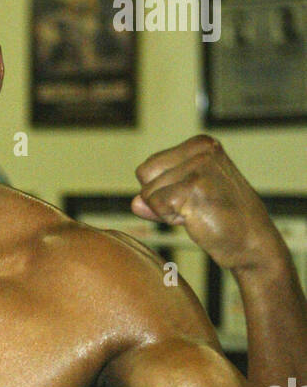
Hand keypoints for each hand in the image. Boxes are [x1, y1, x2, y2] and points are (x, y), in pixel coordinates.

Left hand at [131, 135, 283, 271]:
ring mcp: (199, 167)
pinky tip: (196, 219)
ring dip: (168, 211)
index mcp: (200, 144)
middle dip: (161, 199)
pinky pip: (155, 206)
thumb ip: (158, 195)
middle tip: (195, 208)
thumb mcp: (187, 198)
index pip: (149, 167)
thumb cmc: (222, 220)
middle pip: (145, 176)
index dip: (162, 191)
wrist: (251, 242)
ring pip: (148, 193)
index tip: (192, 199)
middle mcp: (200, 149)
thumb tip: (135, 203)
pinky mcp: (194, 187)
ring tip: (198, 213)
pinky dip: (171, 219)